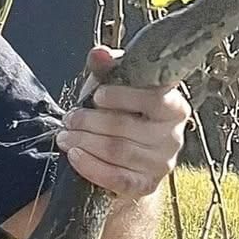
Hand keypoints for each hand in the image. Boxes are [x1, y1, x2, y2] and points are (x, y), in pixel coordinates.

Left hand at [58, 45, 192, 197]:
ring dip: (84, 142)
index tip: (98, 96)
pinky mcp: (146, 185)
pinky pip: (117, 178)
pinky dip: (91, 166)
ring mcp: (162, 163)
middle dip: (89, 121)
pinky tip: (74, 155)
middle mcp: (174, 136)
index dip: (122, 96)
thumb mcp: (113, 88)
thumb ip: (107, 69)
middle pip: (126, 126)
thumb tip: (99, 53)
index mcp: (174, 106)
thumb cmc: (120, 114)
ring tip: (64, 136)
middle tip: (69, 119)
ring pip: (118, 151)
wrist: (123, 159)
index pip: (154, 98)